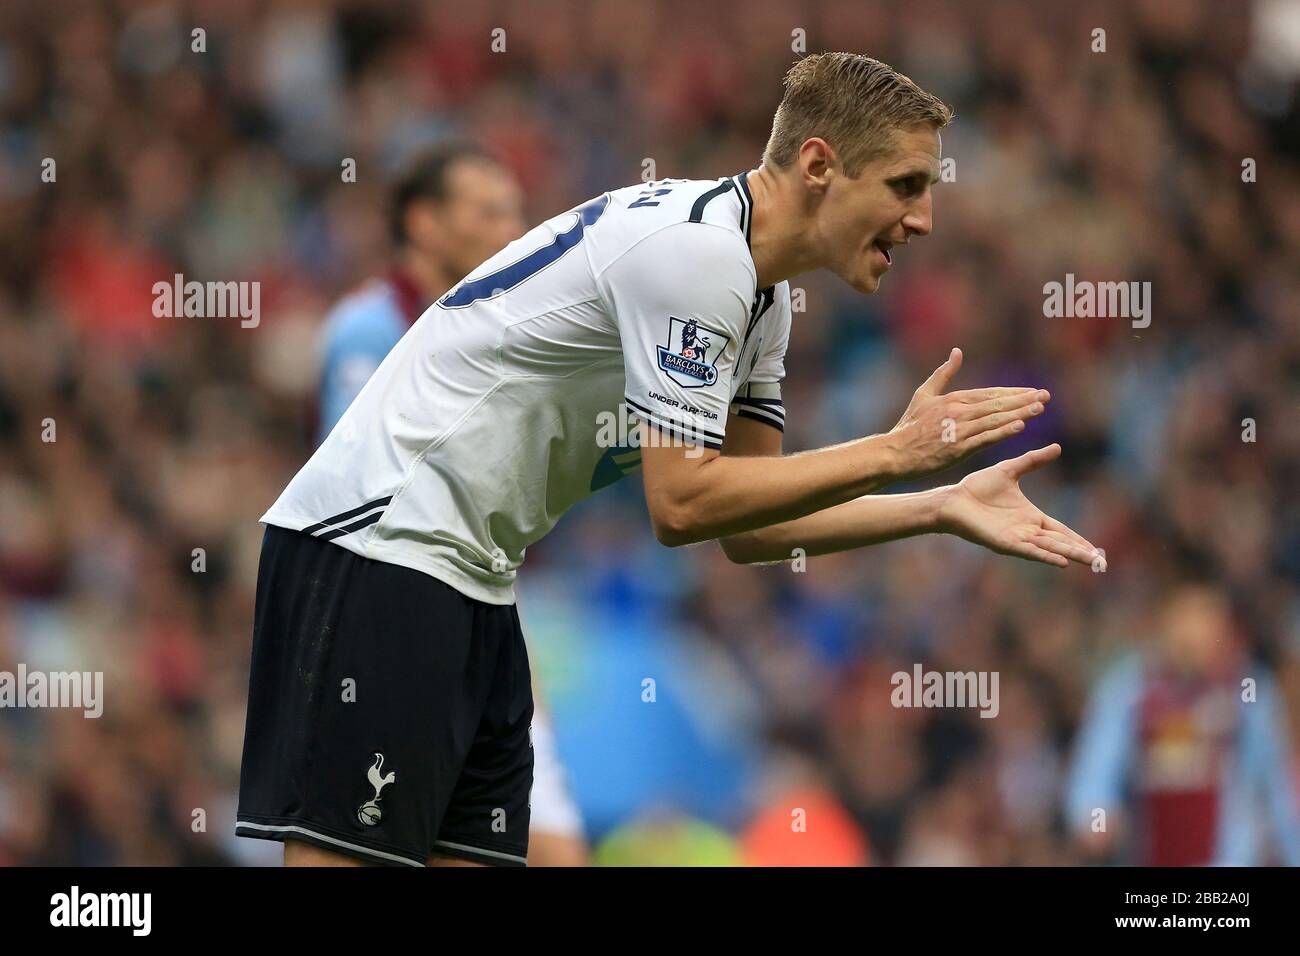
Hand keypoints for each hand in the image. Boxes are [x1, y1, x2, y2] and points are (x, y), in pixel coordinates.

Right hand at [887, 348, 1049, 480]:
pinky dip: (1002, 432)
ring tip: (1040, 408)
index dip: (1013, 393)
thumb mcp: (924, 394)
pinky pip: (985, 438)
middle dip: (1024, 400)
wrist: (895, 453)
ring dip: (1020, 413)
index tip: (1033, 391)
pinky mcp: (958, 449)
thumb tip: (957, 351)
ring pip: (995, 420)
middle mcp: (959, 412)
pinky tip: (1019, 427)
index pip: (990, 394)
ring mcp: (959, 430)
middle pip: (998, 405)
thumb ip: (943, 374)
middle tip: (1046, 396)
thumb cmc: (909, 426)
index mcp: (953, 399)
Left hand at [936, 443, 1103, 568]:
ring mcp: (1017, 538)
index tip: (1096, 550)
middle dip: (1081, 552)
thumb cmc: (978, 487)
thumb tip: (1057, 447)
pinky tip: (1062, 561)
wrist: (954, 498)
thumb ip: (1033, 461)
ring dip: (1070, 554)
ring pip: (1050, 548)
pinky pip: (1030, 551)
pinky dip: (1046, 555)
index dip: (1078, 539)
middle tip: (1101, 563)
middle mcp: (1026, 531)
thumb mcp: (1011, 470)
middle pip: (1060, 543)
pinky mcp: (1004, 543)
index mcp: (1031, 517)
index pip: (1061, 530)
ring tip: (1090, 562)